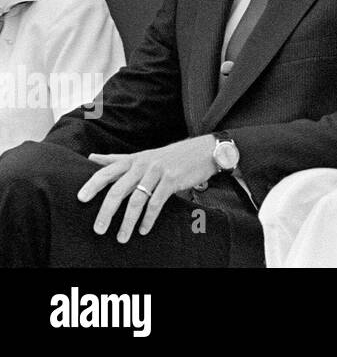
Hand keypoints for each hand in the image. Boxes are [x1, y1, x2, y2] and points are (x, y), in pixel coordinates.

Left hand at [79, 136, 217, 242]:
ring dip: (127, 222)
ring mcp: (158, 172)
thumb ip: (117, 159)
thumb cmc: (171, 156)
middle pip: (118, 189)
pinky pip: (156, 204)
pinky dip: (148, 219)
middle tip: (98, 229)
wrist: (204, 150)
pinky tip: (143, 230)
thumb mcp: (143, 155)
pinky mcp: (172, 181)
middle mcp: (143, 164)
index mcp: (133, 159)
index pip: (107, 171)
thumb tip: (91, 157)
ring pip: (136, 201)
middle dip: (106, 212)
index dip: (93, 184)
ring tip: (121, 237)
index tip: (80, 199)